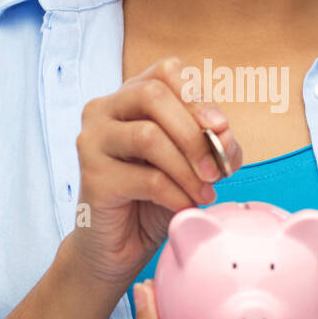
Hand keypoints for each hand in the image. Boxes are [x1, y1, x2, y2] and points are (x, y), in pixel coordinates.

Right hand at [64, 55, 242, 291]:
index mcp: (130, 97)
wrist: (117, 248)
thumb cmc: (154, 200)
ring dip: (187, 167)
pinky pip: (146, 178)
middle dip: (193, 133)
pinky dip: (176, 193)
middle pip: (153, 95)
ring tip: (205, 192)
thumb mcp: (193, 165)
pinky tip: (185, 206)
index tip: (221, 127)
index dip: (198, 95)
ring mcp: (92, 141)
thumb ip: (213, 145)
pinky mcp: (93, 177)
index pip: (166, 71)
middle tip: (216, 169)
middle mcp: (104, 111)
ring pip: (148, 136)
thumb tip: (225, 134)